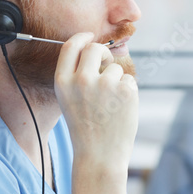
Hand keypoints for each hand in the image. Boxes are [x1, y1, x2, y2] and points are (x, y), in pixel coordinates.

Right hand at [54, 32, 137, 169]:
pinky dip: (128, 93)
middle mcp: (82, 80)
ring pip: (115, 68)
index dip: (82, 38)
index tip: (89, 37)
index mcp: (63, 82)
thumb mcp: (69, 101)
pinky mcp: (125, 91)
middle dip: (102, 53)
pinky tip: (120, 110)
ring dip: (116, 81)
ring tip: (110, 106)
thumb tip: (93, 52)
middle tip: (106, 63)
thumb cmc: (85, 129)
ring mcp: (105, 85)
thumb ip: (76, 76)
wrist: (99, 156)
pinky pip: (129, 81)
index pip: (71, 46)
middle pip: (94, 49)